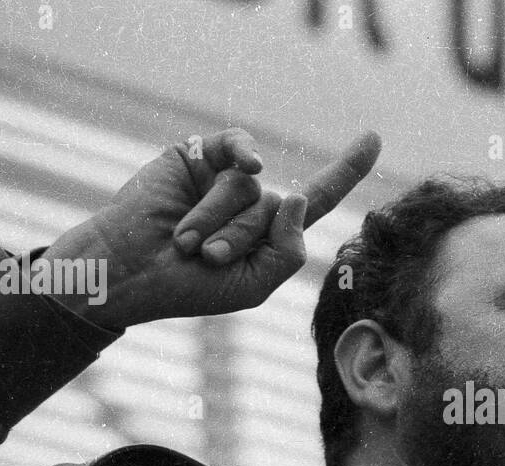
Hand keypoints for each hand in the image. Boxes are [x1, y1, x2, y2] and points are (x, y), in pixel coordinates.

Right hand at [42, 128, 380, 330]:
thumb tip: (298, 196)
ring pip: (251, 188)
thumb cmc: (189, 287)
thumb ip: (288, 251)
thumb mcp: (254, 285)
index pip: (317, 199)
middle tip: (205, 258)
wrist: (131, 272)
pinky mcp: (199, 157)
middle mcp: (253, 201)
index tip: (373, 139)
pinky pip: (238, 148)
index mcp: (270, 232)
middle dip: (242, 240)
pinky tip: (248, 165)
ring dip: (218, 222)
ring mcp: (226, 177)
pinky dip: (243, 154)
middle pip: (279, 209)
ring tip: (186, 242)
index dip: (345, 170)